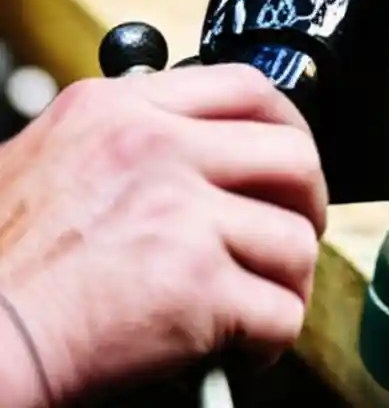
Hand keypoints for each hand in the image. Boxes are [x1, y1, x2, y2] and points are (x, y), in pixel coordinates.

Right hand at [0, 65, 326, 406]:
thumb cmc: (1, 268)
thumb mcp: (46, 158)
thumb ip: (124, 138)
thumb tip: (194, 143)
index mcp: (117, 111)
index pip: (246, 88)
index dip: (288, 127)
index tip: (290, 163)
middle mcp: (153, 152)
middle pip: (294, 156)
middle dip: (309, 203)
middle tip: (294, 233)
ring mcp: (179, 217)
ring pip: (295, 240)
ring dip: (289, 281)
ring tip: (257, 304)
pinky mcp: (195, 286)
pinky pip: (281, 311)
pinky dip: (271, 339)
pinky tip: (241, 348)